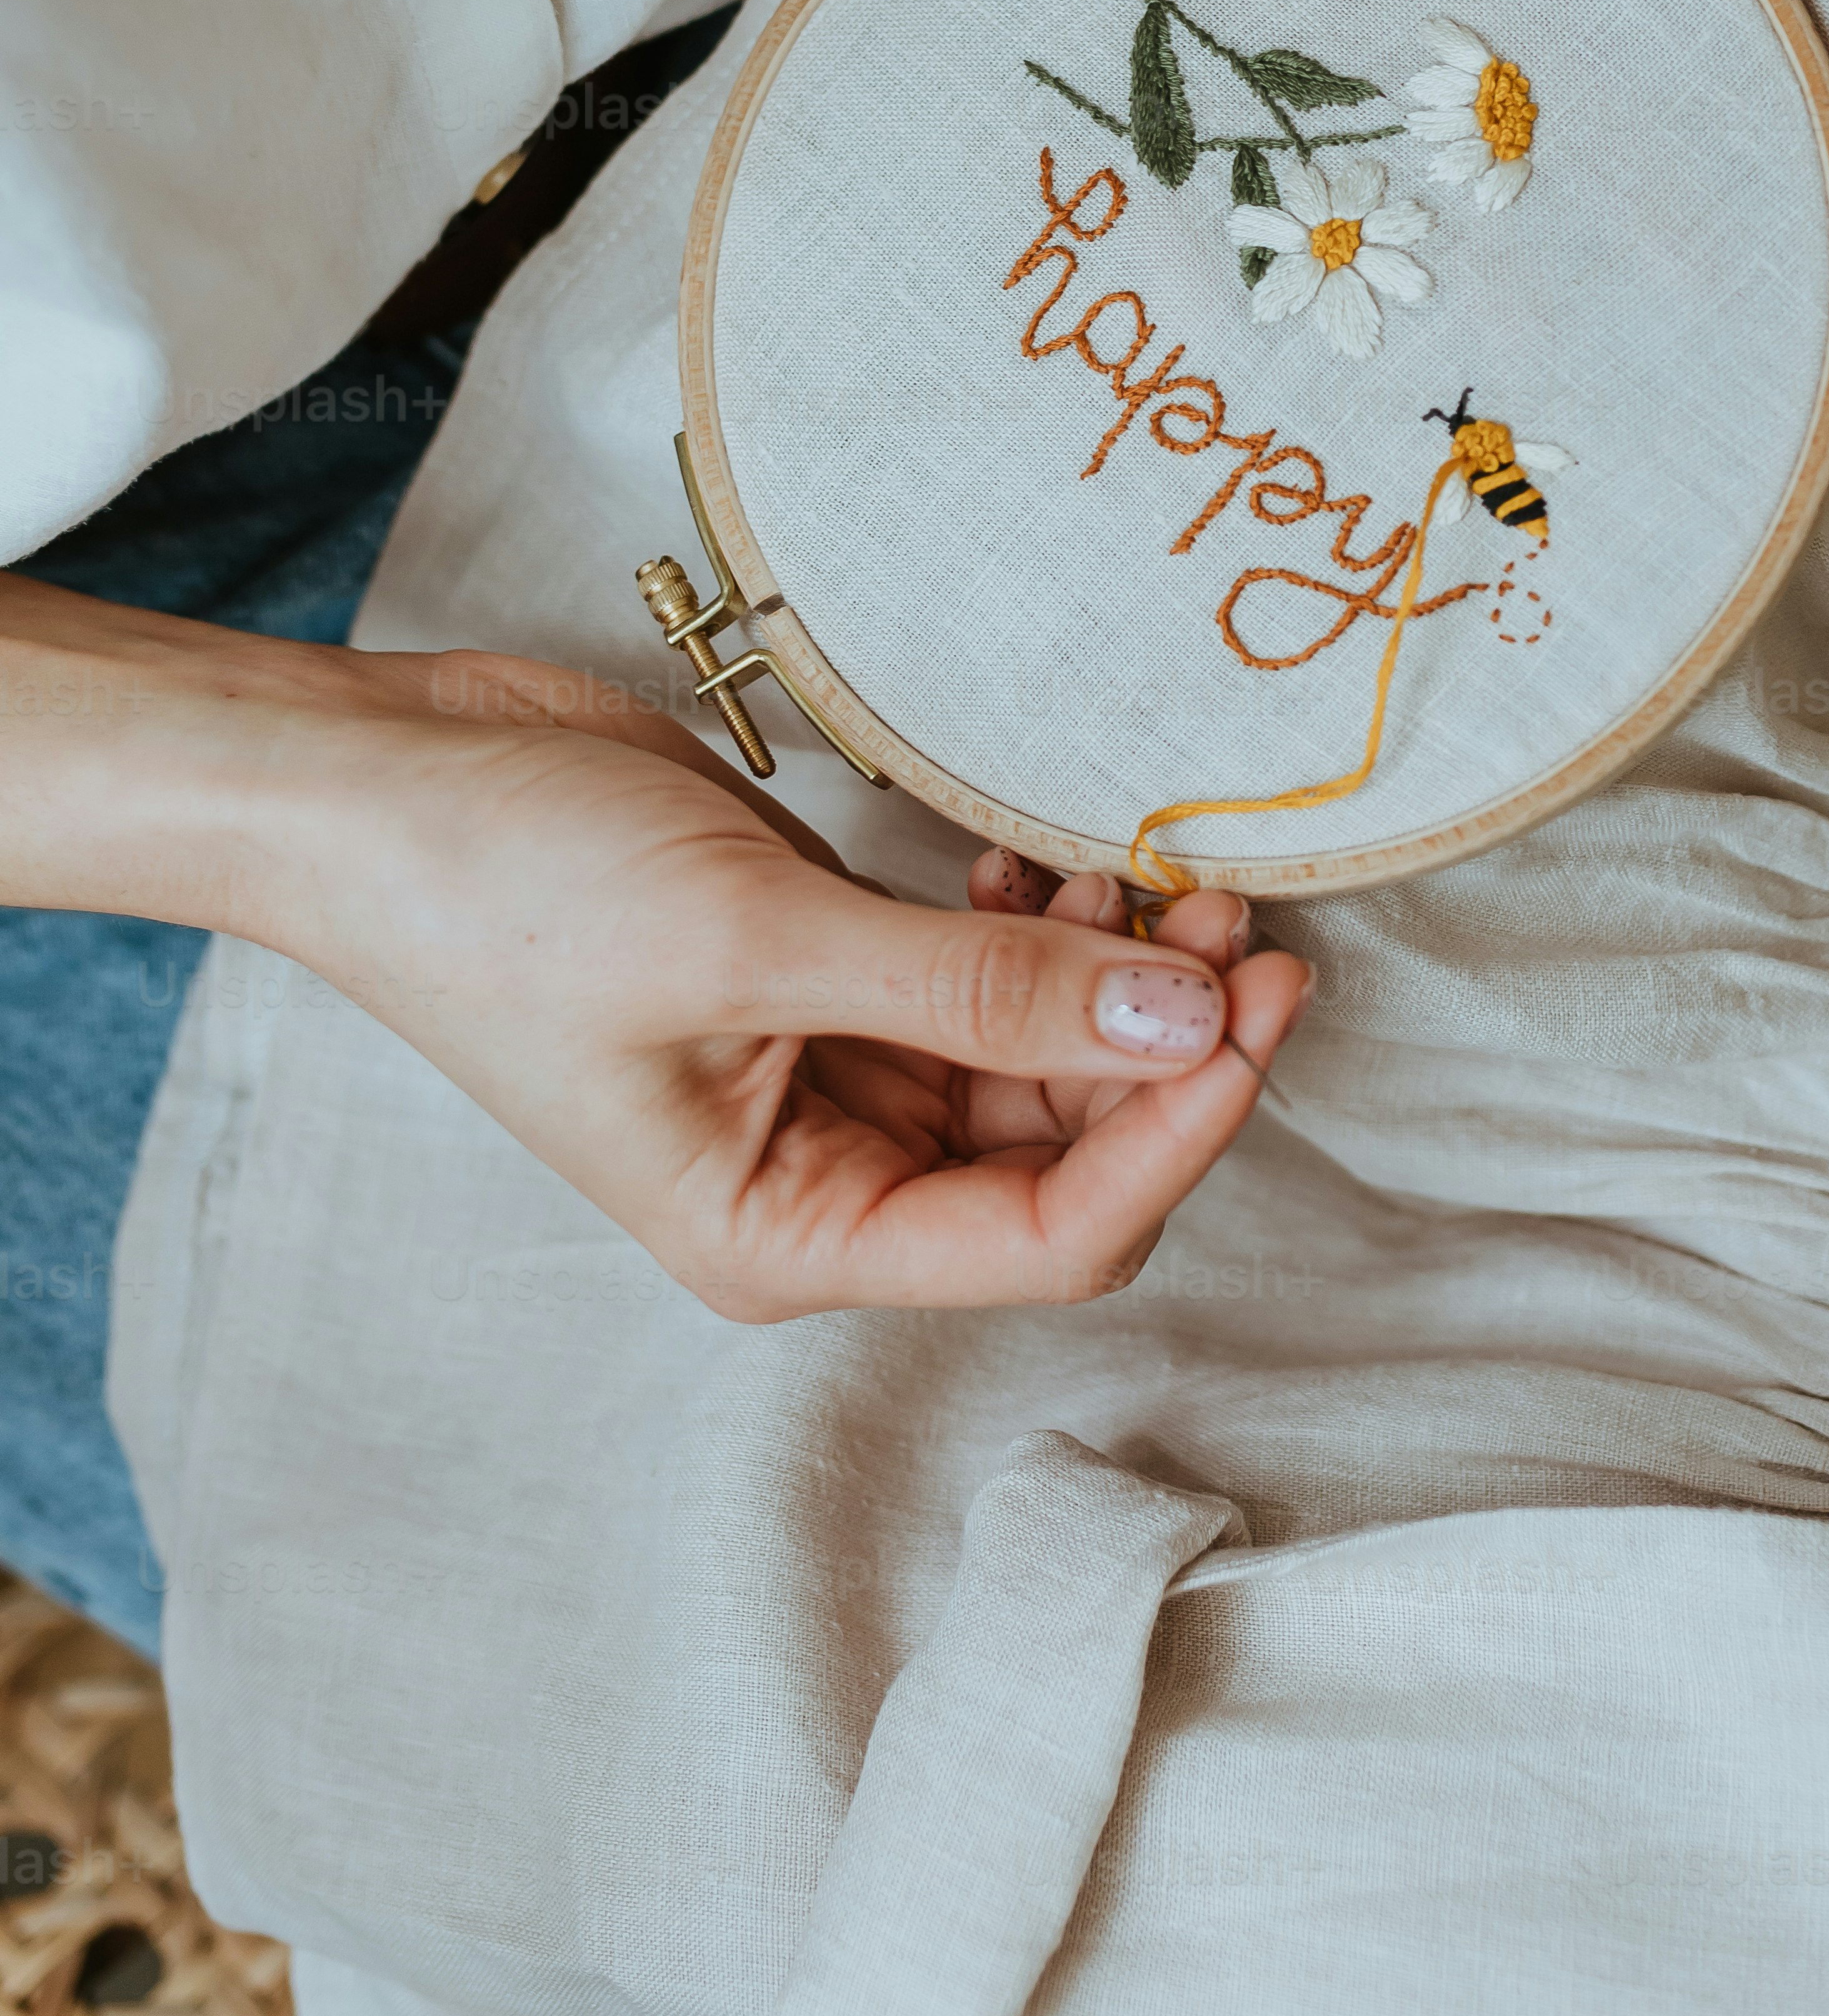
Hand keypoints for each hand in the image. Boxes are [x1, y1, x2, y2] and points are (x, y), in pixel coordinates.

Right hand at [3, 584, 1307, 1320]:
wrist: (386, 780)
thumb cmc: (512, 892)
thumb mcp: (760, 937)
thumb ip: (979, 985)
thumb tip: (1179, 1014)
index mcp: (790, 1233)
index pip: (1046, 1234)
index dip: (1171, 1134)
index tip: (1254, 1012)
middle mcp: (826, 1178)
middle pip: (1064, 1151)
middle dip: (1163, 1043)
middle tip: (1241, 914)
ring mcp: (834, 1074)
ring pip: (1040, 1057)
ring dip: (1116, 975)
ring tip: (1163, 868)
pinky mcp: (831, 975)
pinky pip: (984, 980)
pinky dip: (1039, 928)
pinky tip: (1051, 862)